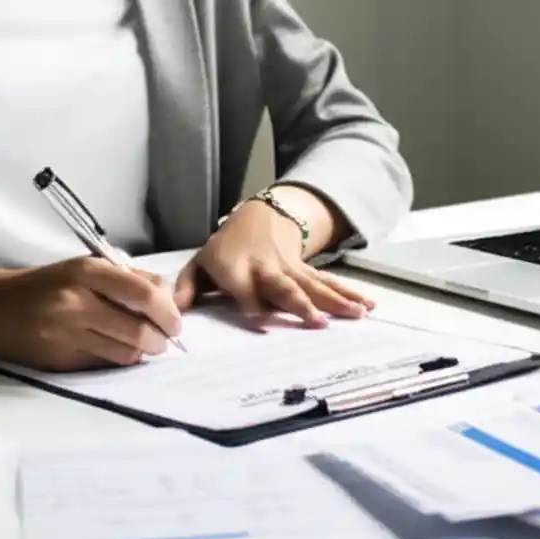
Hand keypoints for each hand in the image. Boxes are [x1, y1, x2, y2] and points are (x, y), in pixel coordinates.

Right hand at [0, 258, 182, 370]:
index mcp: (85, 272)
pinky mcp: (60, 360)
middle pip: (138, 329)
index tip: (176, 321)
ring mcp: (67, 334)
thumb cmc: (45, 285)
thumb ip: (127, 279)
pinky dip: (118, 360)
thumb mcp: (83, 268)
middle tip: (164, 339)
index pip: (142, 293)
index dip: (167, 311)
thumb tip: (169, 295)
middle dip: (161, 339)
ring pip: (125, 352)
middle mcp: (76, 302)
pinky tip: (115, 350)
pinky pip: (104, 365)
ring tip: (142, 345)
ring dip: (142, 352)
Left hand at [172, 188, 373, 326]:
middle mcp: (265, 268)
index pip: (242, 287)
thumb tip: (172, 312)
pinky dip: (349, 293)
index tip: (261, 322)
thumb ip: (186, 288)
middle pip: (284, 286)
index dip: (251, 303)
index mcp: (234, 268)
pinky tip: (368, 304)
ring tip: (355, 315)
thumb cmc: (224, 251)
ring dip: (335, 300)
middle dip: (300, 303)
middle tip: (316, 322)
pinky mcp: (307, 270)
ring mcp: (290, 269)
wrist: (259, 216)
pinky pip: (329, 283)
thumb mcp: (199, 264)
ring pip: (313, 285)